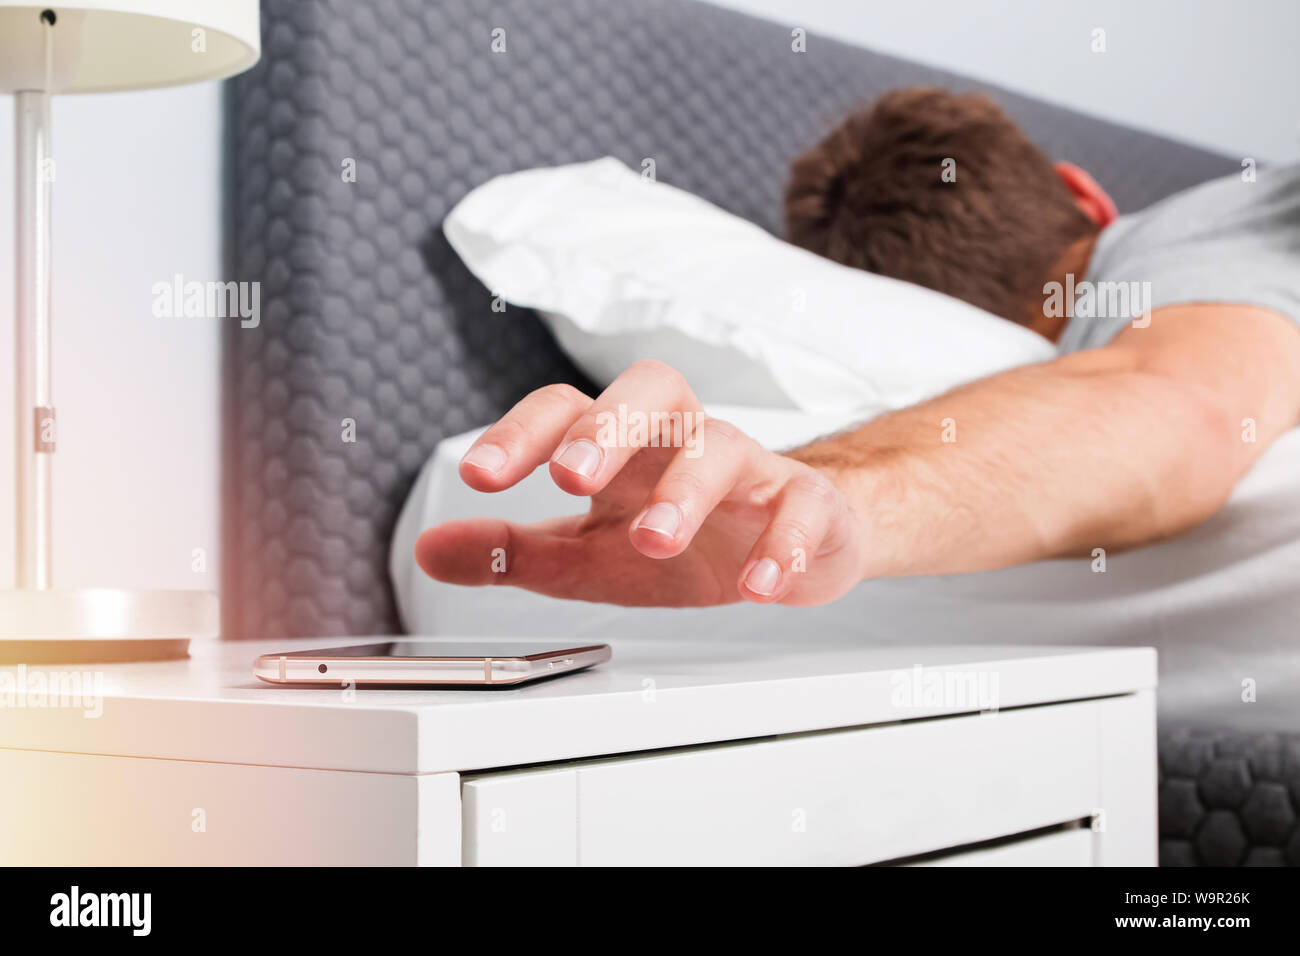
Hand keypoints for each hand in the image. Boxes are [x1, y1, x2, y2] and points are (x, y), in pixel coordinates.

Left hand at [415, 361, 865, 605]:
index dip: (521, 433)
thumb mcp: (587, 554)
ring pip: (722, 448)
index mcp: (625, 448)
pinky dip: (783, 543)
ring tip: (655, 538)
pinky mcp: (805, 504)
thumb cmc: (686, 540)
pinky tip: (758, 583)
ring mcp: (748, 469)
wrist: (792, 544)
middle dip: (608, 426)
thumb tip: (431, 549)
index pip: (568, 411)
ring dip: (685, 490)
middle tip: (570, 476)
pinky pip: (800, 507)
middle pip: (651, 393)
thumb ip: (513, 551)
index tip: (479, 472)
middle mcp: (683, 441)